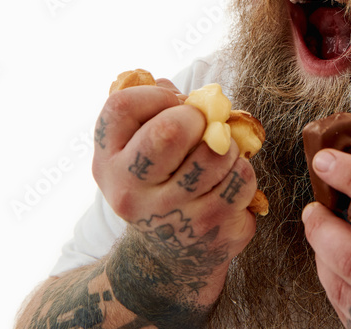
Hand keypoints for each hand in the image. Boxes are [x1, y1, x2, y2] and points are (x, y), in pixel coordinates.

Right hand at [92, 78, 257, 310]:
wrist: (171, 255)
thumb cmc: (162, 179)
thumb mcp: (140, 147)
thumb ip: (158, 111)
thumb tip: (195, 95)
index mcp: (108, 161)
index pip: (121, 106)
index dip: (156, 95)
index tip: (173, 103)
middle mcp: (129, 191)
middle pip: (169, 131)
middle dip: (196, 118)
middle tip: (203, 125)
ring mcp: (168, 214)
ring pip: (214, 153)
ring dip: (227, 145)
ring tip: (219, 153)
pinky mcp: (207, 228)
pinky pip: (240, 179)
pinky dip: (243, 170)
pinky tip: (230, 178)